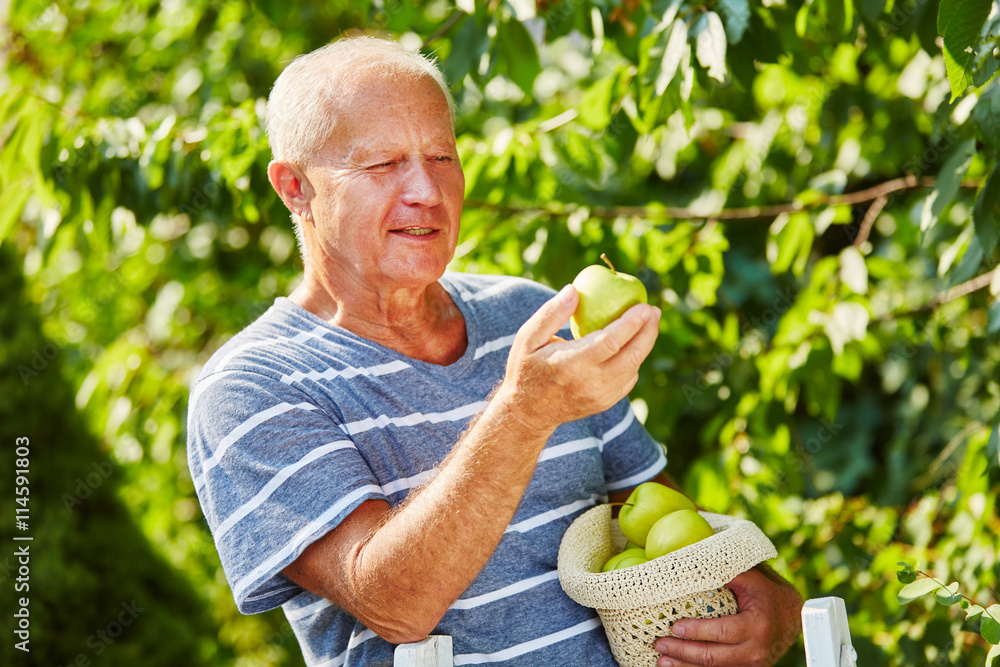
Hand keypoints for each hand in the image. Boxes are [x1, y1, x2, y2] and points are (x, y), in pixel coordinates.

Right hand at [497, 285, 659, 431]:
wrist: (528, 412)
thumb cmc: (526, 368)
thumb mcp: (527, 338)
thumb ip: (550, 314)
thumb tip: (574, 289)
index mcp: (572, 364)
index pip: (611, 341)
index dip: (632, 323)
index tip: (644, 305)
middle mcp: (591, 383)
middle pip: (632, 355)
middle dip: (648, 331)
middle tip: (654, 310)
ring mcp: (601, 396)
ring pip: (634, 367)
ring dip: (645, 344)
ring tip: (648, 323)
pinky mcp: (606, 403)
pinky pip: (629, 379)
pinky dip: (634, 360)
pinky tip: (633, 345)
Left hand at [654, 566, 802, 666]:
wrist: (793, 618)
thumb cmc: (768, 593)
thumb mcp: (752, 579)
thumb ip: (727, 572)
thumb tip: (692, 563)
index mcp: (757, 626)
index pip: (721, 632)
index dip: (696, 631)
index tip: (674, 626)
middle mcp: (756, 651)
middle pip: (714, 656)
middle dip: (683, 652)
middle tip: (660, 644)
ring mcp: (753, 665)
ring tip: (662, 661)